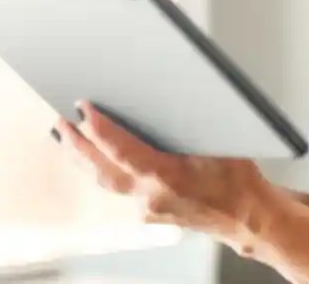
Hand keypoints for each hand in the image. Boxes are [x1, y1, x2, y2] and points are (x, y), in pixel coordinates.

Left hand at [54, 100, 285, 255]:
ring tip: (66, 137)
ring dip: (83, 159)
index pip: (119, 149)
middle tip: (60, 121)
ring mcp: (148, 208)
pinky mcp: (150, 213)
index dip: (98, 126)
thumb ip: (186, 122)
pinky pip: (120, 188)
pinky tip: (98, 159)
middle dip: (76, 144)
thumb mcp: (217, 139)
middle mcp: (151, 195)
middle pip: (100, 169)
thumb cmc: (238, 178)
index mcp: (166, 175)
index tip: (83, 106)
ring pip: (105, 181)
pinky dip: (105, 171)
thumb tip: (163, 92)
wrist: (248, 216)